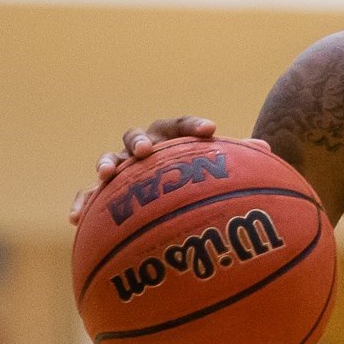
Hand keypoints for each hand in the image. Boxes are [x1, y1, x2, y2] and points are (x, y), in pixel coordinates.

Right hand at [69, 115, 219, 224]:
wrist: (158, 188)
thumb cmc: (190, 176)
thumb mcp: (210, 168)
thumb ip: (234, 158)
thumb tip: (268, 149)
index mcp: (170, 137)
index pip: (181, 126)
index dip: (194, 126)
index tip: (211, 131)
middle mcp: (142, 147)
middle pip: (137, 136)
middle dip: (140, 142)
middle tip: (147, 151)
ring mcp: (121, 167)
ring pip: (109, 160)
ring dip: (107, 164)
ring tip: (106, 176)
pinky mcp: (104, 193)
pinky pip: (88, 196)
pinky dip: (82, 202)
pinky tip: (75, 218)